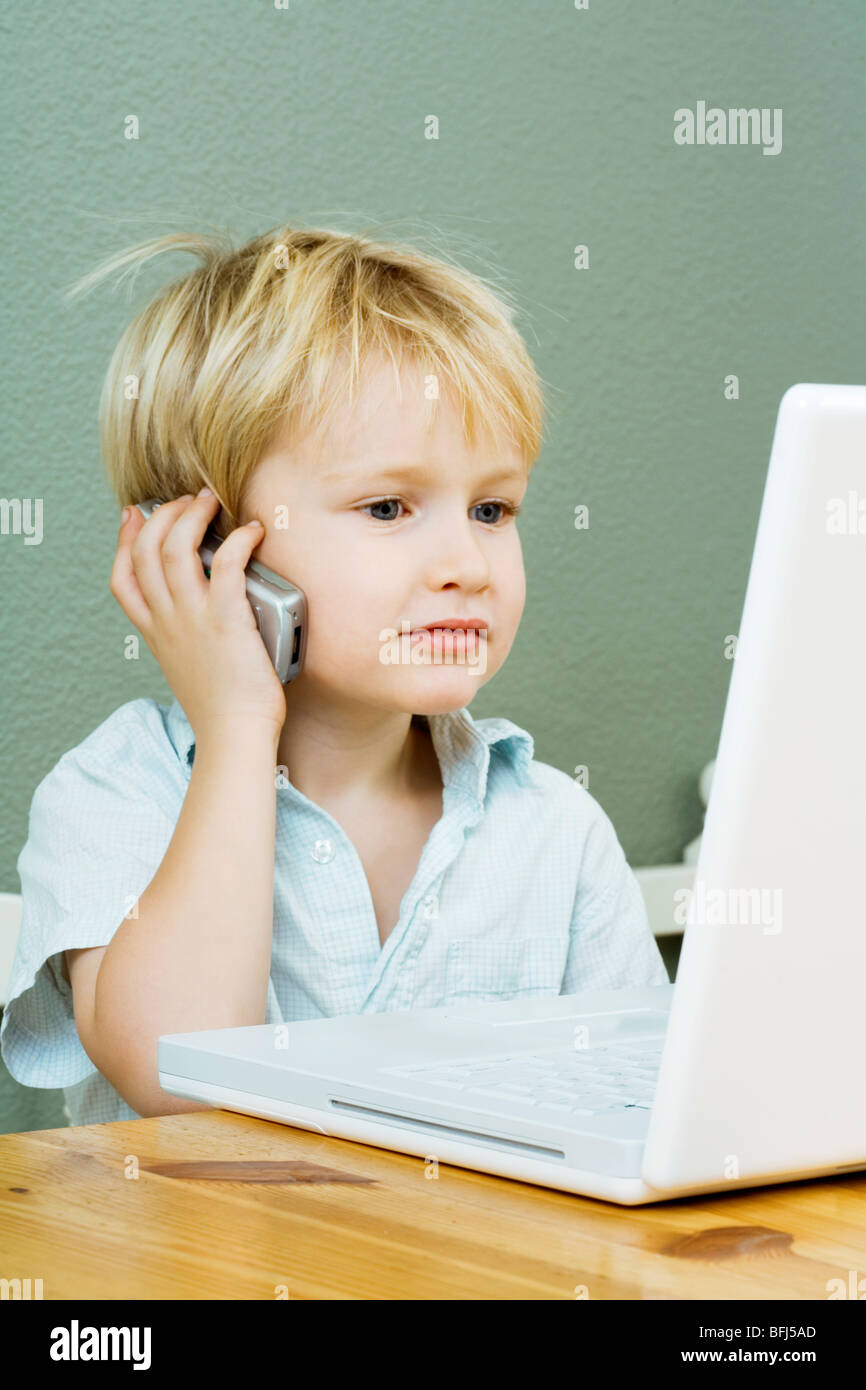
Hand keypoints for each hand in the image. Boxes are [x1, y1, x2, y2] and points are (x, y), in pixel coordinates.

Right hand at [110, 491, 286, 741]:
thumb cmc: (224, 710)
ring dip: (192, 516)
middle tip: (186, 501)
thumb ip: (188, 637)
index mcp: (155, 633)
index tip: (133, 516)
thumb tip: (206, 615)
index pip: (122, 579)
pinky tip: (252, 531)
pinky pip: (225, 563)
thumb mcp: (190, 668)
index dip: (125, 541)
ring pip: (175, 547)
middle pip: (145, 551)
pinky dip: (238, 539)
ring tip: (210, 503)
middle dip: (162, 515)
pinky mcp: (226, 618)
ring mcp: (193, 618)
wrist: (235, 735)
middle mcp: (167, 620)